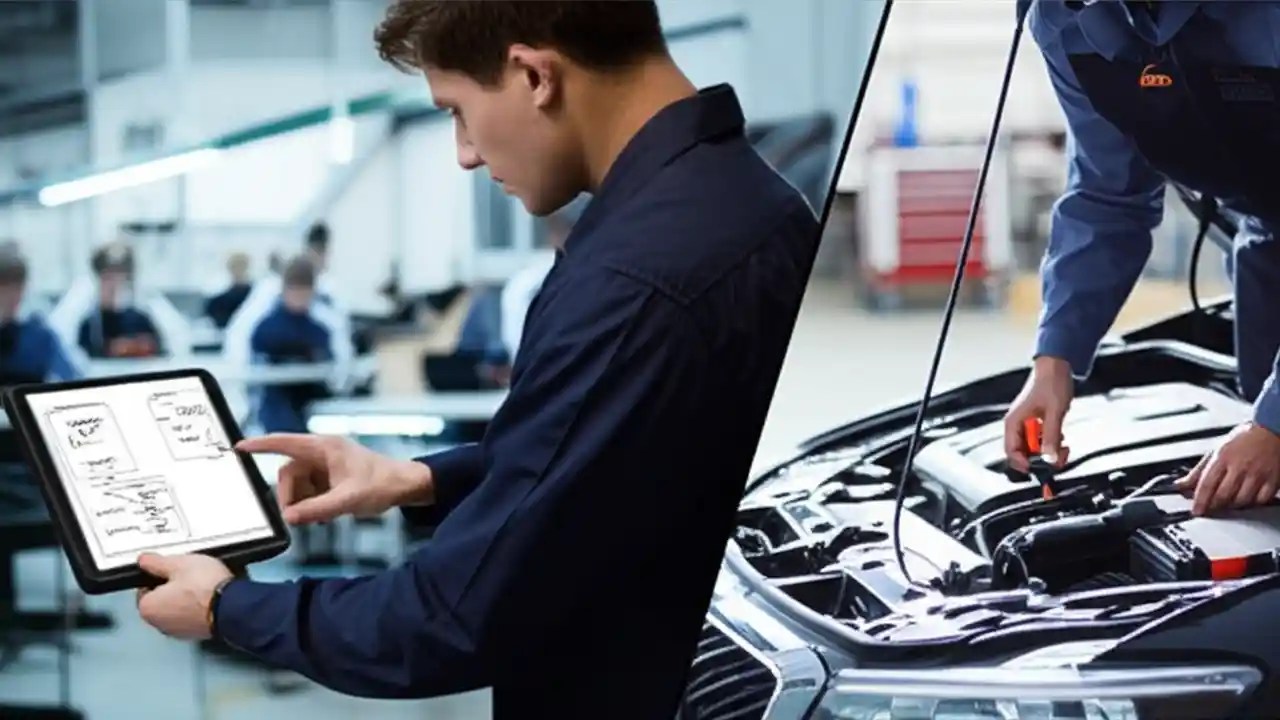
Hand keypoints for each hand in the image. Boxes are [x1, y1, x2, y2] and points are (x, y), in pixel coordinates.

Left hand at [135, 553, 232, 640]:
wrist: (232, 607)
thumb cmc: (204, 588)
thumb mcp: (177, 563)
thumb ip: (156, 562)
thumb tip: (144, 561)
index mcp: (148, 608)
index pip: (144, 588)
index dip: (158, 575)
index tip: (170, 568)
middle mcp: (160, 625)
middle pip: (161, 601)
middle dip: (173, 588)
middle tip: (187, 574)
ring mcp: (180, 632)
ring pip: (178, 610)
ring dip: (187, 599)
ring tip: (203, 583)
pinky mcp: (198, 633)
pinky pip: (193, 617)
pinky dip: (199, 608)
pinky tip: (211, 595)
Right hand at [235, 434, 433, 523]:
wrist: (404, 485)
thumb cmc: (382, 483)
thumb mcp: (347, 500)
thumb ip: (316, 509)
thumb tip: (289, 517)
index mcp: (324, 448)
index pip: (284, 443)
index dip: (260, 444)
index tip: (238, 447)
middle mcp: (322, 452)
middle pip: (288, 473)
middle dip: (289, 496)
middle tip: (296, 516)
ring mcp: (326, 464)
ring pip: (298, 484)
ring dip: (303, 502)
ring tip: (320, 516)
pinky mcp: (331, 476)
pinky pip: (310, 490)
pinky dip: (312, 503)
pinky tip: (324, 515)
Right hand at [1003, 356, 1074, 472]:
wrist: (1056, 366)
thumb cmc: (1051, 383)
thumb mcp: (1054, 413)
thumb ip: (1051, 437)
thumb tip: (1050, 459)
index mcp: (1014, 422)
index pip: (1011, 452)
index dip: (1025, 464)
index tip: (1041, 468)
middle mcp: (1017, 426)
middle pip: (1023, 454)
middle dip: (1041, 459)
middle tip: (1058, 457)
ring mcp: (1026, 425)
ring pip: (1033, 449)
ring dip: (1048, 451)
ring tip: (1062, 445)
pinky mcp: (1036, 423)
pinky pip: (1040, 441)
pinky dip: (1051, 444)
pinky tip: (1061, 437)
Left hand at [1176, 421, 1279, 514]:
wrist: (1273, 428)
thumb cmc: (1244, 438)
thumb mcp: (1217, 450)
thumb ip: (1199, 470)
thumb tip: (1181, 484)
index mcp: (1222, 457)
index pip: (1206, 484)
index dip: (1199, 501)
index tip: (1196, 511)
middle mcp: (1240, 466)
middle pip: (1223, 496)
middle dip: (1215, 505)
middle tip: (1212, 507)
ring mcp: (1258, 473)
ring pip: (1241, 500)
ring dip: (1233, 505)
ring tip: (1230, 501)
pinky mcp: (1273, 479)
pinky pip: (1261, 500)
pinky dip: (1253, 503)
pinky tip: (1249, 498)